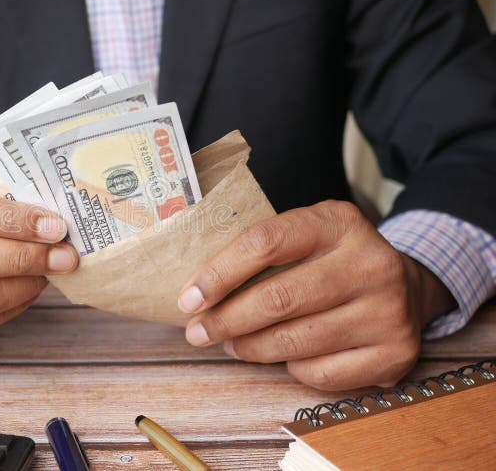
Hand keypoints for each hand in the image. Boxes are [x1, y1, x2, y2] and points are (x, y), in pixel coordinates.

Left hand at [178, 200, 454, 389]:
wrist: (408, 287)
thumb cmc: (333, 262)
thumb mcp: (306, 235)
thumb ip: (260, 251)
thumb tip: (195, 291)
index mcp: (339, 223)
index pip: (266, 243)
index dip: (219, 274)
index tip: (188, 299)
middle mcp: (371, 263)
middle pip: (278, 298)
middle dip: (226, 320)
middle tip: (198, 331)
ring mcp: (389, 311)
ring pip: (295, 341)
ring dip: (250, 347)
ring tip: (231, 343)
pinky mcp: (396, 353)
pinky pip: (320, 373)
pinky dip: (292, 368)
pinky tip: (285, 355)